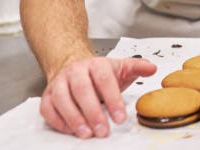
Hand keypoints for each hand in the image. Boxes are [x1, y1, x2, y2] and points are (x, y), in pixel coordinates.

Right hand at [40, 56, 156, 137]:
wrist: (74, 66)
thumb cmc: (99, 72)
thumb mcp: (121, 67)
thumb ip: (137, 67)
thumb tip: (152, 68)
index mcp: (95, 64)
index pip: (104, 80)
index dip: (113, 99)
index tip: (120, 117)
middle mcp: (75, 72)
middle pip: (82, 90)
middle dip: (93, 113)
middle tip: (103, 130)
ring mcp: (59, 83)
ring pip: (62, 99)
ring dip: (74, 118)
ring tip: (87, 134)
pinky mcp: (48, 96)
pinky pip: (48, 109)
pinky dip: (58, 121)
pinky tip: (71, 130)